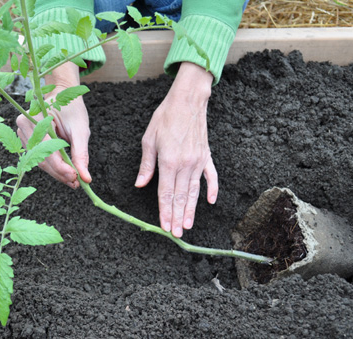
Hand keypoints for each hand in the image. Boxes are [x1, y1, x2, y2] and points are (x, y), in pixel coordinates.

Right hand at [16, 62, 91, 188]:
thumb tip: (85, 178)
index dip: (62, 168)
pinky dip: (53, 167)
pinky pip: (39, 157)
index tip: (77, 178)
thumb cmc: (72, 109)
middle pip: (42, 159)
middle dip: (61, 173)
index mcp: (35, 119)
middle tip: (77, 183)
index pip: (47, 151)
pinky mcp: (26, 140)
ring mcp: (22, 133)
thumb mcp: (80, 129)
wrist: (62, 94)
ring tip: (74, 180)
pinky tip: (66, 172)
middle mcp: (24, 126)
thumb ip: (81, 154)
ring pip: (40, 161)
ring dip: (57, 173)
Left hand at [135, 62, 218, 237]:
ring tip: (188, 225)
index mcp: (169, 162)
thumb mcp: (149, 140)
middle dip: (177, 216)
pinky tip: (210, 202)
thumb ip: (146, 165)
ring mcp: (198, 161)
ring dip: (191, 209)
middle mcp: (185, 164)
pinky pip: (211, 177)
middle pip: (181, 196)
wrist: (187, 100)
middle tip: (177, 234)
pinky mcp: (206, 156)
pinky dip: (212, 190)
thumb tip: (141, 184)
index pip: (166, 193)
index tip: (165, 227)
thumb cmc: (165, 117)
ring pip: (195, 191)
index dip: (165, 212)